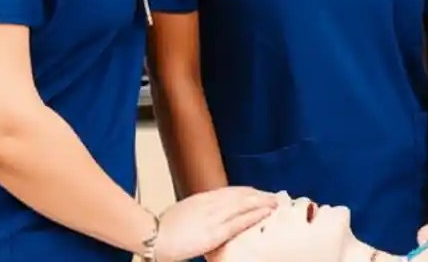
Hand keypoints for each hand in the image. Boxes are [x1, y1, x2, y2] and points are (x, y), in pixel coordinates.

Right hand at [153, 187, 283, 261]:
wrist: (151, 236)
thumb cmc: (160, 229)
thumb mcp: (180, 213)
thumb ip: (195, 212)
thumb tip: (201, 215)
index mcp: (201, 199)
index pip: (229, 192)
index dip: (246, 192)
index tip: (257, 193)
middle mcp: (210, 203)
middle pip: (240, 195)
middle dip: (258, 195)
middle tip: (273, 196)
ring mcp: (214, 217)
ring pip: (244, 205)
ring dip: (262, 203)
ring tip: (275, 202)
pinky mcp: (215, 232)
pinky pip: (240, 222)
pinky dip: (255, 215)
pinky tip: (266, 213)